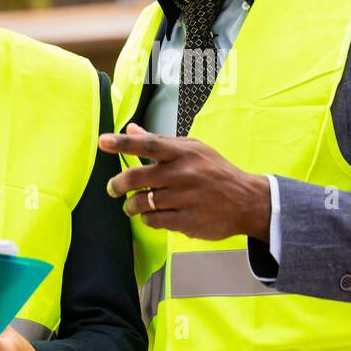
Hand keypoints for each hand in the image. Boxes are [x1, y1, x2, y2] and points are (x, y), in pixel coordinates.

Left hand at [99, 123, 270, 241]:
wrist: (248, 201)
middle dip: (118, 184)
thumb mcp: (194, 150)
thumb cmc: (217, 172)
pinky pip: (154, 221)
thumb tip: (131, 129)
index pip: (148, 144)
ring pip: (142, 203)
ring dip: (131, 205)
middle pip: (137, 177)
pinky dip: (148, 219)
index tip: (102, 141)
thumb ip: (162, 142)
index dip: (123, 143)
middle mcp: (184, 174)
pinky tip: (154, 215)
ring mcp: (185, 198)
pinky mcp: (187, 221)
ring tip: (133, 205)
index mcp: (184, 153)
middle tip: (113, 188)